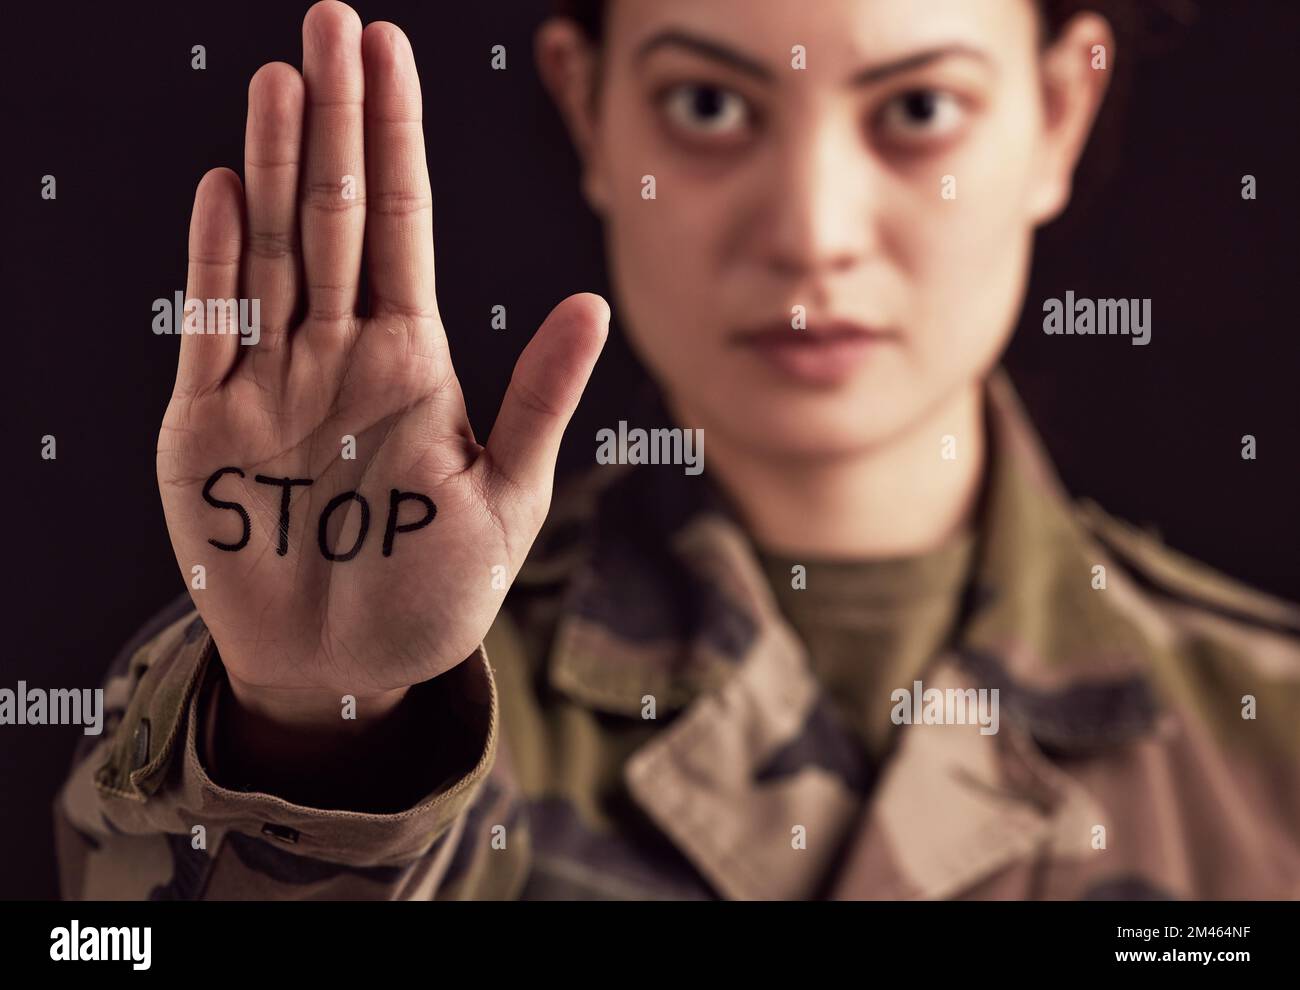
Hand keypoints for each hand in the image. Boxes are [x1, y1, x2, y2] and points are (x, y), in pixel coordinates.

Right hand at [157, 1, 606, 729]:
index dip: (396, 139)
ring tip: (280, 79)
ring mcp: (273, 385)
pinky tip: (222, 189)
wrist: (348, 668)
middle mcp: (341, 355)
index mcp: (411, 362)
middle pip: (336, 216)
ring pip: (272, 253)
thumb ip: (540, 402)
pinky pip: (215, 331)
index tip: (388, 52)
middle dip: (335, 120)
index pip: (403, 226)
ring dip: (273, 165)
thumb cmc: (431, 592)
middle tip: (331, 23)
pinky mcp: (211, 431)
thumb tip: (592, 304)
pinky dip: (216, 263)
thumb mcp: (504, 498)